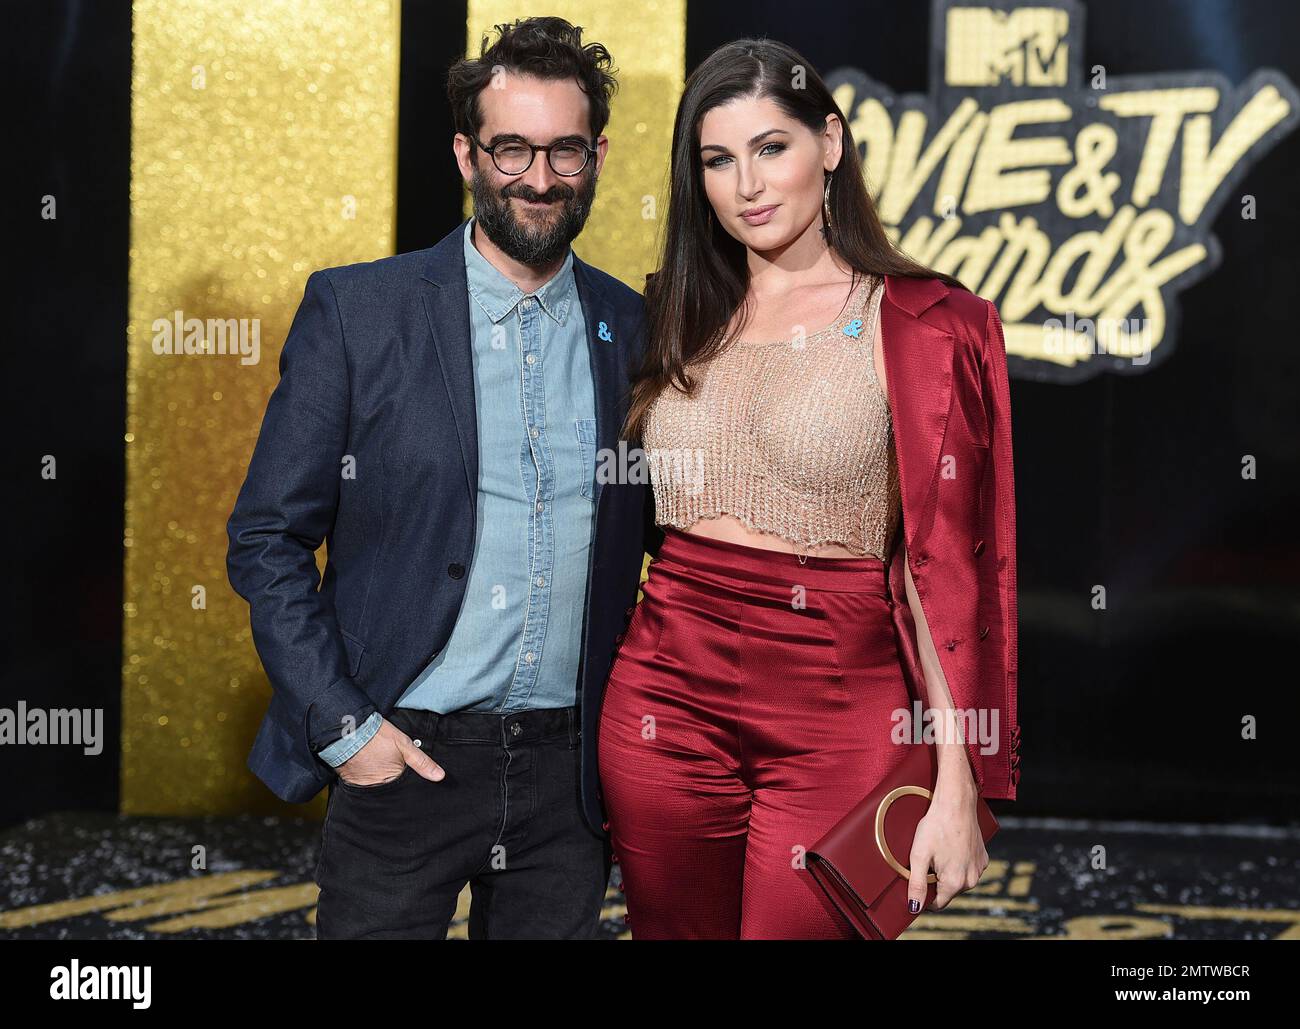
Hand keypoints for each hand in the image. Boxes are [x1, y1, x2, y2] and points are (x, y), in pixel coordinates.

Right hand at [336, 716, 444, 785]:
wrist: (348, 729)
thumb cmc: (378, 736)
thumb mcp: (404, 744)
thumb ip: (422, 762)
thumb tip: (440, 777)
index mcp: (393, 780)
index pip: (406, 790)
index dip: (409, 785)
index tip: (409, 779)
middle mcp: (378, 788)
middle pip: (391, 791)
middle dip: (395, 786)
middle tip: (391, 772)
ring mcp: (363, 787)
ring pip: (377, 790)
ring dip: (380, 784)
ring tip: (379, 770)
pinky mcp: (351, 783)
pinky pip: (363, 788)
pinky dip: (367, 781)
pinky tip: (369, 771)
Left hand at [906, 787, 988, 912]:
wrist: (956, 803)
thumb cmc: (936, 826)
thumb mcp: (919, 856)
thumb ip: (916, 885)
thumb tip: (914, 908)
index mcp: (955, 882)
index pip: (937, 903)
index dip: (924, 896)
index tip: (917, 881)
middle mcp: (971, 880)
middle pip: (948, 891)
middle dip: (936, 881)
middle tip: (927, 859)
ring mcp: (979, 869)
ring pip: (958, 880)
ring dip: (948, 872)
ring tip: (939, 851)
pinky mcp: (983, 858)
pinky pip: (967, 868)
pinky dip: (958, 862)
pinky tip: (950, 847)